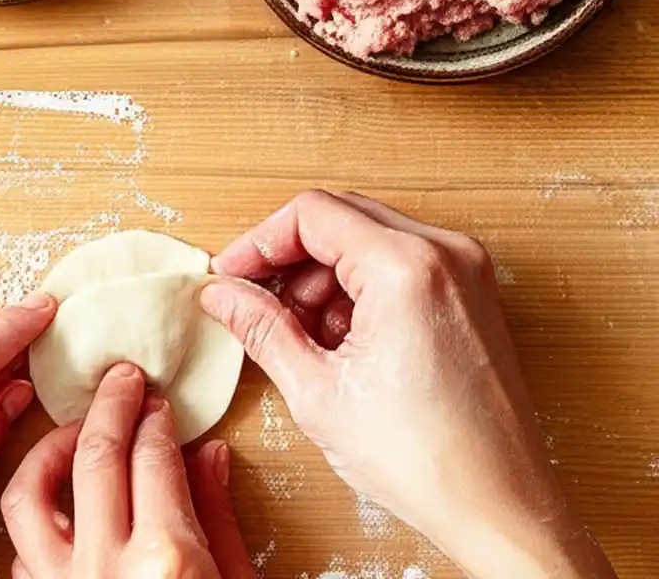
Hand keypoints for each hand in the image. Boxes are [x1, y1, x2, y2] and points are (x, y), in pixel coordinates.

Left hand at [2, 363, 254, 578]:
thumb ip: (218, 518)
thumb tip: (207, 455)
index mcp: (165, 558)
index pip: (153, 456)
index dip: (157, 419)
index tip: (160, 402)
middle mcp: (105, 567)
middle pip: (95, 457)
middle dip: (111, 406)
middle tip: (122, 380)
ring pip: (29, 495)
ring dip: (48, 451)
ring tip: (74, 435)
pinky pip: (19, 548)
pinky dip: (37, 515)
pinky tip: (59, 502)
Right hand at [201, 190, 614, 578]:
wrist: (499, 506)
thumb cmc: (426, 458)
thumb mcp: (318, 391)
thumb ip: (262, 329)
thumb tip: (222, 296)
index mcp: (407, 268)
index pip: (312, 214)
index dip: (258, 242)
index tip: (230, 275)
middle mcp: (446, 254)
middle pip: (341, 218)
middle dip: (288, 260)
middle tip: (252, 302)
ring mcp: (466, 273)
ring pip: (369, 240)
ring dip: (323, 278)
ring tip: (301, 336)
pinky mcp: (472, 296)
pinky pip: (401, 266)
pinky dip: (360, 291)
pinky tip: (340, 342)